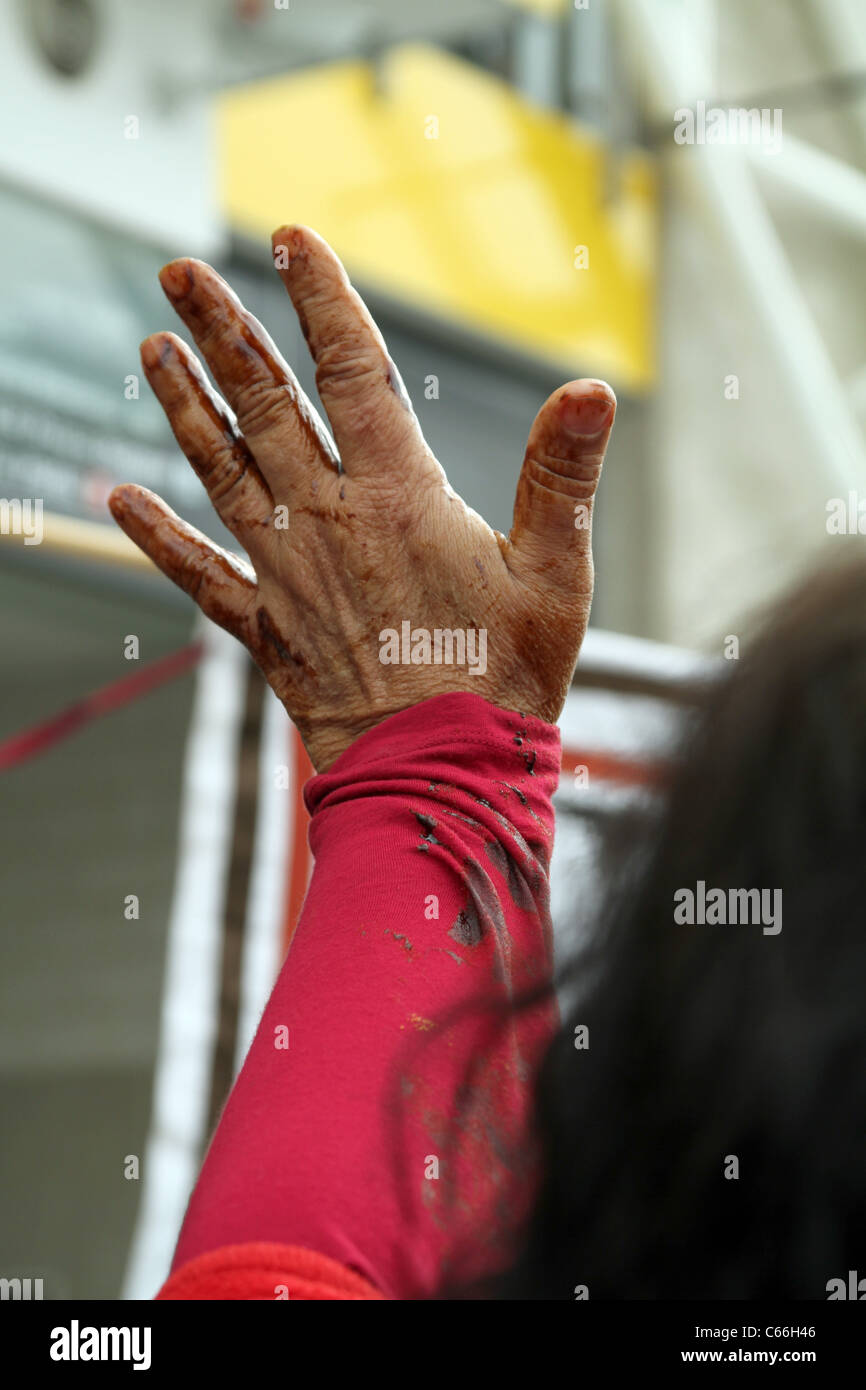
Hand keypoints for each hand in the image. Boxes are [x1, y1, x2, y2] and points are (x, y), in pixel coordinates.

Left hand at [109, 225, 615, 771]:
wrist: (440, 776)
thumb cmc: (506, 678)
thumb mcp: (557, 573)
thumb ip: (564, 478)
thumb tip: (592, 391)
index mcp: (399, 495)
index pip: (352, 372)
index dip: (322, 299)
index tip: (291, 238)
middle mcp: (327, 520)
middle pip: (266, 406)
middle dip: (223, 332)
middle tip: (181, 273)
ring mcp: (287, 573)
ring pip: (222, 472)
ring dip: (183, 407)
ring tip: (150, 349)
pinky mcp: (266, 628)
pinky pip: (200, 574)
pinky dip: (158, 537)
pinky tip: (120, 498)